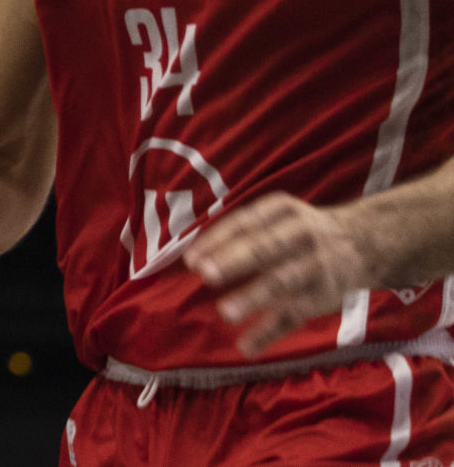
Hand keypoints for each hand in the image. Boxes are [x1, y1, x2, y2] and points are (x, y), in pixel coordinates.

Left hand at [186, 193, 378, 353]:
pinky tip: (247, 346)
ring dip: (254, 297)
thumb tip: (193, 257)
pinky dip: (272, 331)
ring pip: (283, 282)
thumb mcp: (278, 215)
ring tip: (225, 313)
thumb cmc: (301, 229)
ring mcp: (317, 265)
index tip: (191, 260)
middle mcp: (301, 234)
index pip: (246, 222)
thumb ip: (242, 232)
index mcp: (282, 210)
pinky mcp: (326, 295)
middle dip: (235, 261)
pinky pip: (297, 313)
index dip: (218, 240)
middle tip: (207, 275)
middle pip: (266, 248)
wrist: (366, 241)